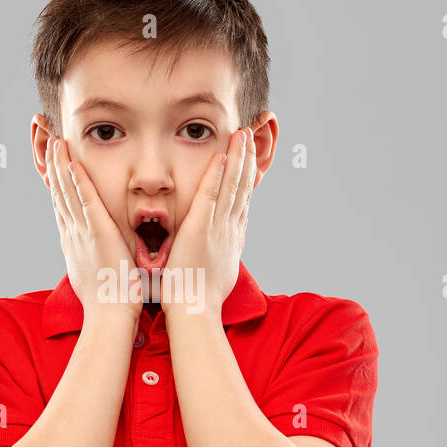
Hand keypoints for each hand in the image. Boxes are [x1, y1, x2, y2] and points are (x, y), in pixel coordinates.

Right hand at [45, 135, 141, 323]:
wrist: (109, 316)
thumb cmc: (109, 298)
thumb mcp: (94, 271)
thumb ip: (92, 255)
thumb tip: (92, 252)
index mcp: (72, 240)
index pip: (60, 203)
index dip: (54, 180)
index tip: (51, 161)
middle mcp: (72, 233)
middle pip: (58, 192)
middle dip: (51, 165)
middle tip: (46, 141)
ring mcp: (82, 233)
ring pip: (67, 193)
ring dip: (61, 166)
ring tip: (56, 142)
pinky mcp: (97, 235)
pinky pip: (86, 203)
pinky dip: (79, 183)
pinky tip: (74, 165)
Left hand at [163, 127, 255, 316]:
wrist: (195, 312)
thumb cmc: (199, 299)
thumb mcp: (217, 273)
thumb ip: (219, 256)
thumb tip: (222, 252)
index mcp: (232, 239)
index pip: (243, 202)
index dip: (248, 179)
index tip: (250, 160)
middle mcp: (231, 230)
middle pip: (243, 188)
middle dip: (247, 160)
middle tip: (250, 136)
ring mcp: (218, 228)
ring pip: (232, 186)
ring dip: (238, 158)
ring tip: (242, 135)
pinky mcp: (201, 229)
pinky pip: (211, 196)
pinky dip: (217, 175)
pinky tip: (221, 156)